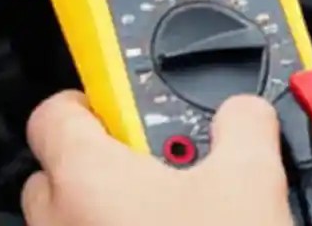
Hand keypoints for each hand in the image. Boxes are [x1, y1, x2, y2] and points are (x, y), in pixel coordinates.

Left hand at [21, 91, 292, 225]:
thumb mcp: (251, 178)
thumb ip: (244, 125)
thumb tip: (245, 111)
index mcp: (86, 177)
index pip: (61, 110)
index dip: (103, 97)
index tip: (143, 101)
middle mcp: (60, 222)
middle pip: (68, 167)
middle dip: (122, 158)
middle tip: (179, 161)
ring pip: (85, 218)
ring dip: (126, 209)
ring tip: (192, 212)